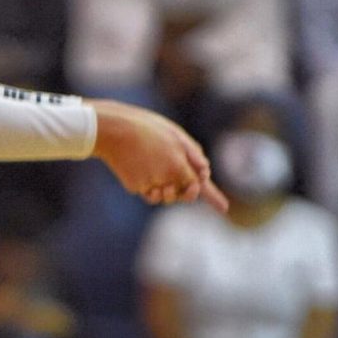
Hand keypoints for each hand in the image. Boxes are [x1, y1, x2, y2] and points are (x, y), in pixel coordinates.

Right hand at [88, 99, 227, 212]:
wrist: (112, 130)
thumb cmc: (145, 127)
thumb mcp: (174, 134)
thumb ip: (192, 154)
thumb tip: (205, 173)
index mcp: (177, 165)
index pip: (198, 186)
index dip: (211, 196)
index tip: (225, 209)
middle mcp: (165, 179)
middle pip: (180, 195)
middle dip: (183, 192)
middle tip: (181, 184)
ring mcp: (149, 184)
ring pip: (162, 195)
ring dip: (163, 188)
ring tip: (154, 167)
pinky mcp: (133, 186)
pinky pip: (145, 190)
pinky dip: (145, 182)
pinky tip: (137, 164)